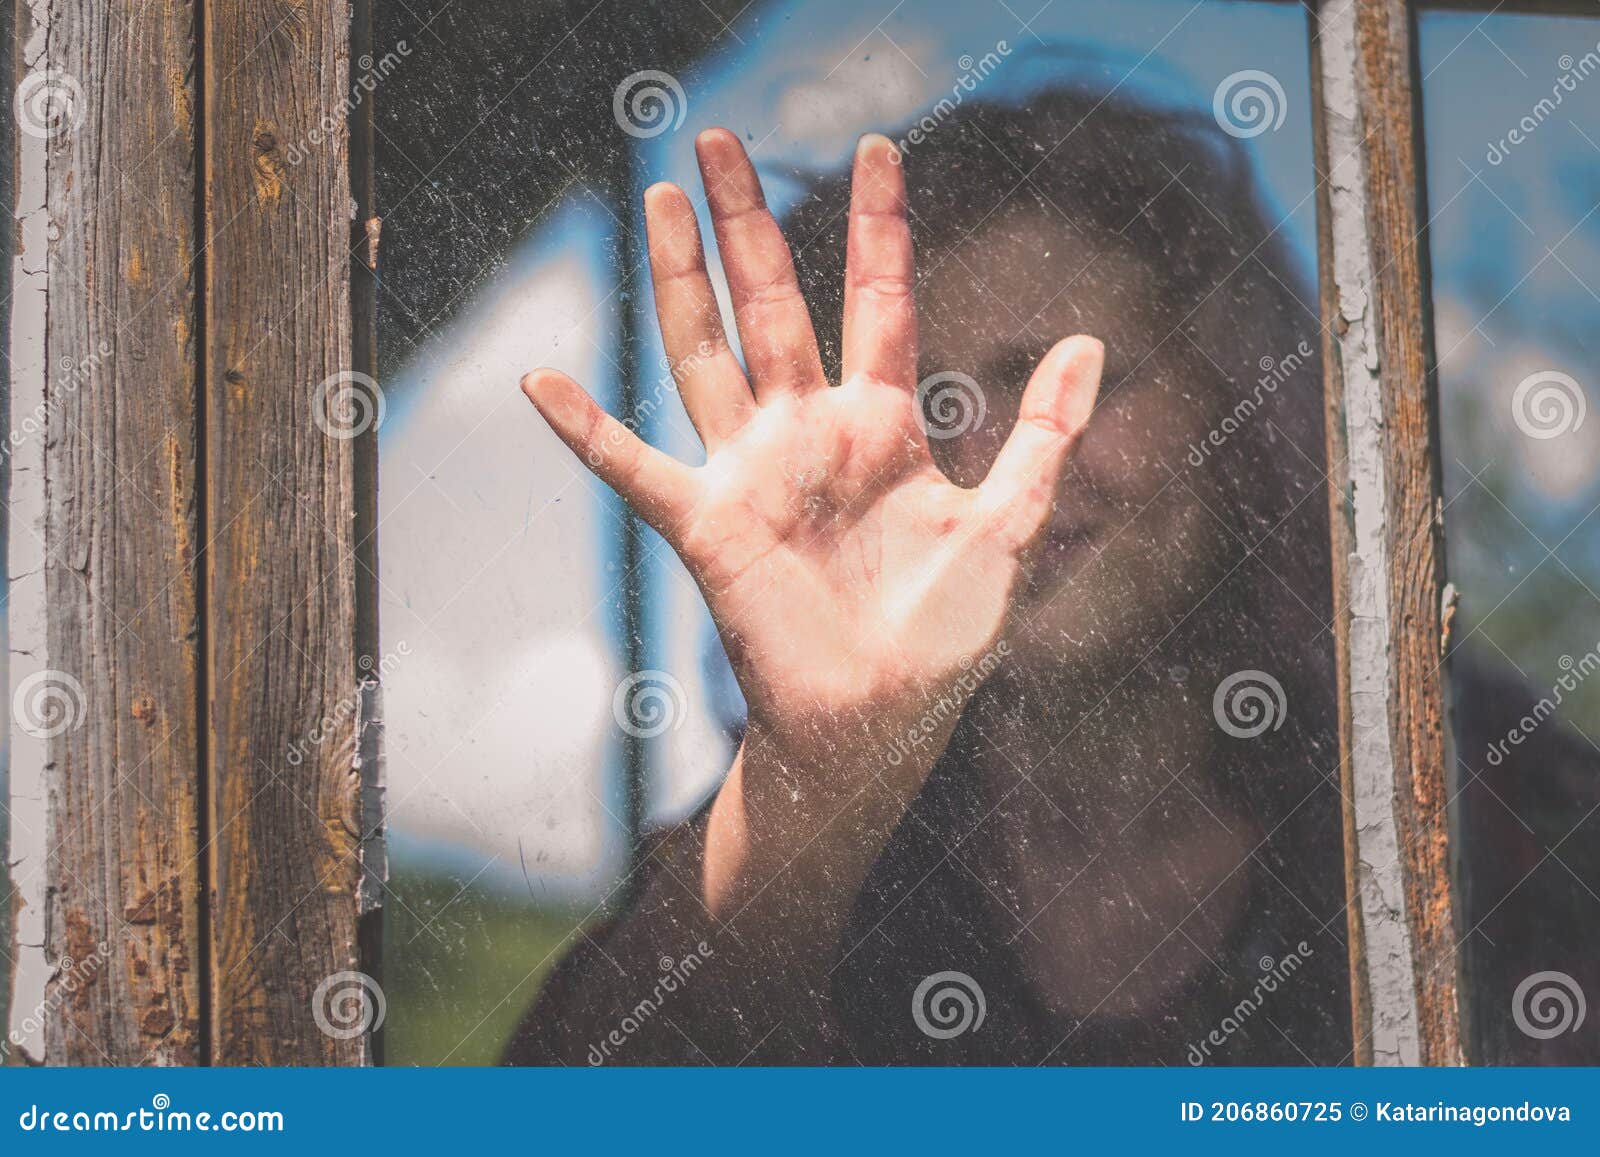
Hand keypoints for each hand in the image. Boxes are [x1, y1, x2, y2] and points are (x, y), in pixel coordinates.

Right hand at [522, 129, 1101, 937]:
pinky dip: (588, 430)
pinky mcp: (708, 528)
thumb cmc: (942, 640)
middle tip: (718, 138)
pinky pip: (636, 469)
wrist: (877, 729)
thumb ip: (1045, 436)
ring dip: (680, 280)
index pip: (879, 300)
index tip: (880, 146)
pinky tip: (543, 382)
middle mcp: (809, 433)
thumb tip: (1090, 339)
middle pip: (773, 303)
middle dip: (749, 222)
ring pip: (706, 353)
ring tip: (659, 198)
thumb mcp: (1009, 528)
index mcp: (883, 425)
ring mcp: (752, 473)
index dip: (879, 225)